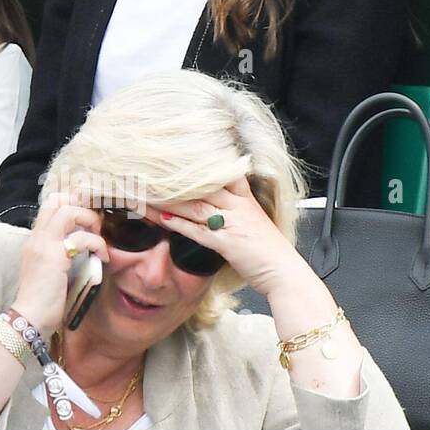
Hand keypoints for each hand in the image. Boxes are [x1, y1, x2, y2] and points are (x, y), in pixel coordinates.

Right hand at [10, 192, 108, 335]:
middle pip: (56, 200)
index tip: (87, 219)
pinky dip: (97, 244)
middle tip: (95, 225)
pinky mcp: (55, 257)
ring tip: (99, 237)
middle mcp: (37, 238)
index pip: (49, 205)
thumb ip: (59, 256)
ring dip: (90, 220)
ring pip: (68, 211)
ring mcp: (44, 245)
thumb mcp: (48, 271)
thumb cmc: (41, 301)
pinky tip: (102, 258)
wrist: (29, 318)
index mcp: (34, 241)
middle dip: (81, 207)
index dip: (70, 204)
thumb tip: (81, 249)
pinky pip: (81, 238)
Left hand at [147, 177, 305, 298]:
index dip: (196, 164)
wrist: (286, 273)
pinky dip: (178, 224)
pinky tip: (162, 218)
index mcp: (244, 198)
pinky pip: (197, 230)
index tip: (171, 157)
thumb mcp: (253, 218)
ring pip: (194, 206)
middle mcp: (237, 206)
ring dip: (167, 201)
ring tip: (144, 194)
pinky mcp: (227, 243)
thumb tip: (209, 197)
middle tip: (147, 173)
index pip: (220, 171)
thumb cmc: (268, 249)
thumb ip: (233, 204)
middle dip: (173, 181)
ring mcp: (232, 223)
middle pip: (200, 186)